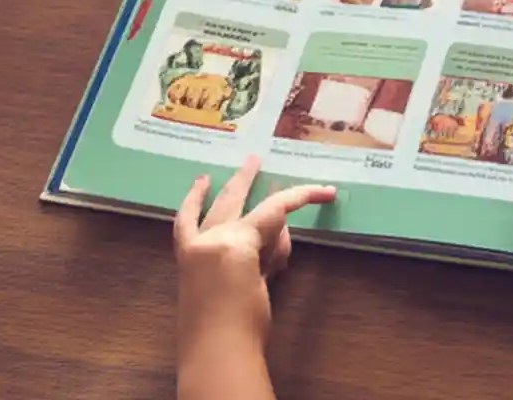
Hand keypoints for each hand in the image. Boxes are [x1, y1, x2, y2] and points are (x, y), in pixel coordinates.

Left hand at [174, 156, 335, 348]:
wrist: (215, 353)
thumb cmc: (248, 322)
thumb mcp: (265, 283)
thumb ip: (267, 253)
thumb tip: (274, 234)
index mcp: (236, 242)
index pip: (274, 210)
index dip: (301, 197)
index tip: (327, 191)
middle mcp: (213, 237)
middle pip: (240, 200)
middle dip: (253, 179)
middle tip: (261, 158)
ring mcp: (196, 245)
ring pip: (217, 208)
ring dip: (229, 188)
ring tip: (244, 171)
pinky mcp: (186, 258)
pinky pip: (186, 222)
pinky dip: (191, 203)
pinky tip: (198, 187)